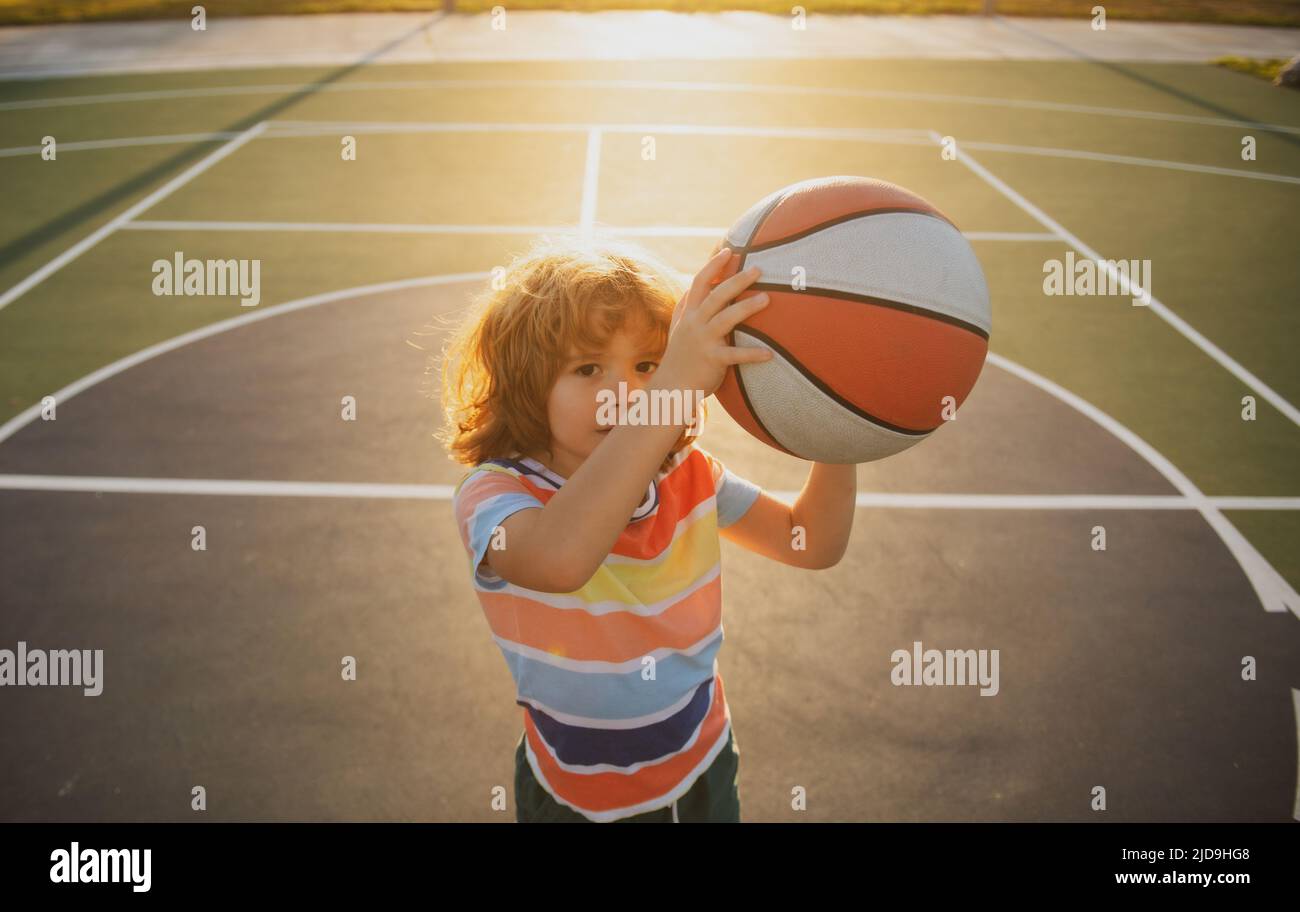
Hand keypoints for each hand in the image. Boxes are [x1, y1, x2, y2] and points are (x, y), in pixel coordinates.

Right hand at [657, 247, 773, 399]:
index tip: (728, 250)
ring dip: (747, 307)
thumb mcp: (678, 328)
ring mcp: (703, 341)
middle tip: (758, 270)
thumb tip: (691, 288)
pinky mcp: (712, 360)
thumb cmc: (680, 356)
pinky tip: (770, 354)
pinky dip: (752, 354)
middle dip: (737, 280)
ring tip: (766, 298)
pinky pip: (735, 355)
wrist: (670, 387)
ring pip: (726, 319)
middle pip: (717, 296)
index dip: (713, 266)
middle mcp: (695, 323)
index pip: (700, 282)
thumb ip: (685, 308)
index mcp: (690, 313)